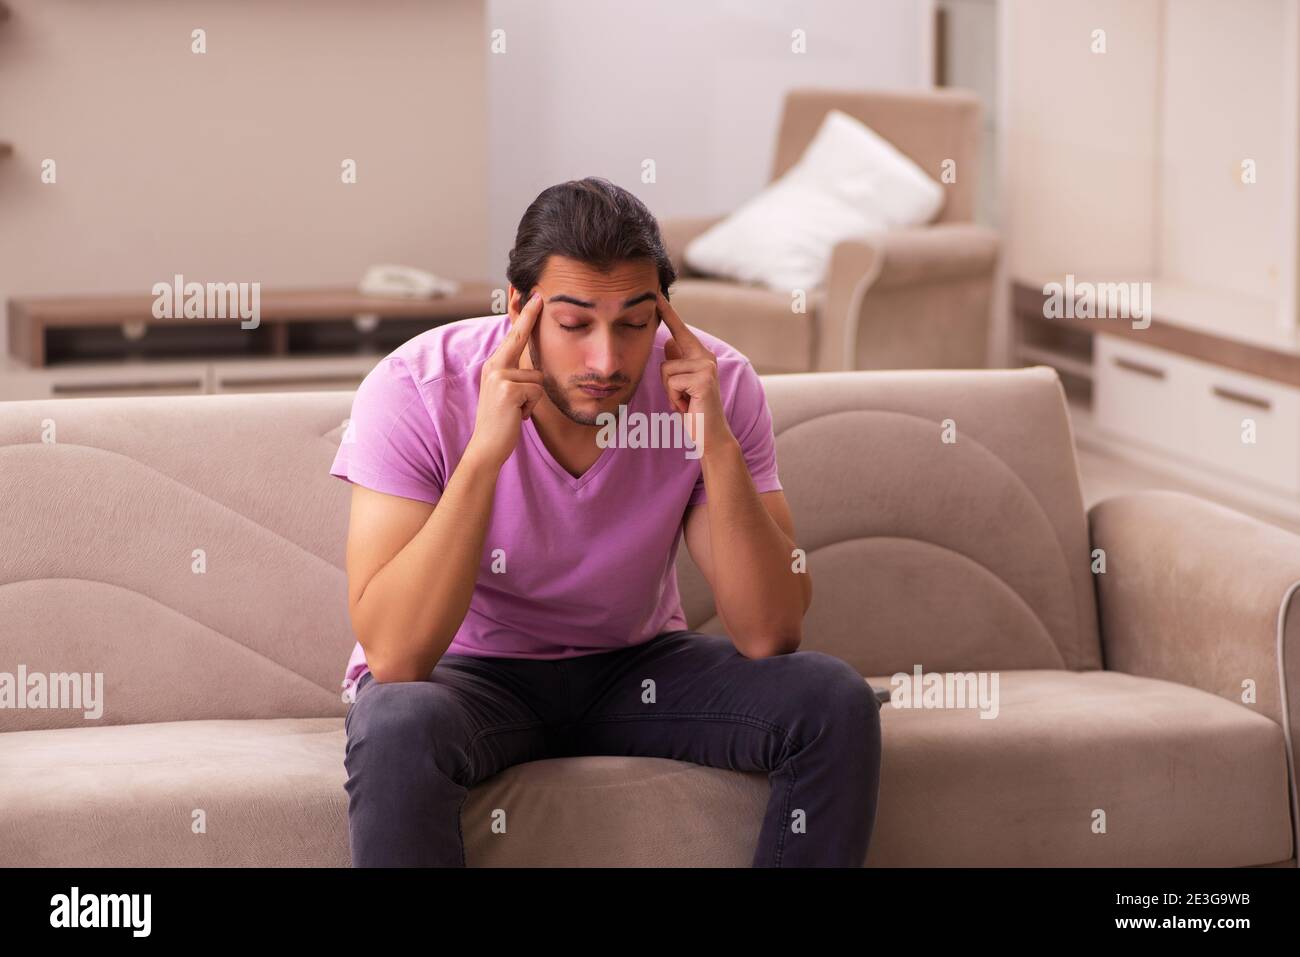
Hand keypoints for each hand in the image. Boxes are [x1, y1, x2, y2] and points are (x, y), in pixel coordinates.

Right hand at [467, 291, 545, 468]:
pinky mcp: (508, 389)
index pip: (512, 337)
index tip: (533, 297)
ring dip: (533, 398)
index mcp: (493, 366)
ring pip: (538, 378)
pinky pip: (537, 392)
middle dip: (529, 317)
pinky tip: (518, 416)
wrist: (486, 447)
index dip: (523, 316)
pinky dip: (531, 408)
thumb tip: (535, 368)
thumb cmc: (501, 422)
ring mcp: (499, 377)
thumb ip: (514, 376)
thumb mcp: (506, 394)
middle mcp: (493, 366)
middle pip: (520, 339)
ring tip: (517, 411)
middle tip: (539, 294)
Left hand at [657, 290, 728, 450]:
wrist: (711, 434)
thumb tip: (669, 341)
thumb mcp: (682, 384)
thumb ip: (678, 362)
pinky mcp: (703, 379)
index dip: (667, 312)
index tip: (655, 293)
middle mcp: (706, 357)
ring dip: (670, 393)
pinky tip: (688, 407)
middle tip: (683, 402)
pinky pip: (671, 383)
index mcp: (701, 356)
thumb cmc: (694, 410)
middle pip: (666, 359)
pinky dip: (674, 399)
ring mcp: (706, 367)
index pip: (680, 330)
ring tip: (686, 403)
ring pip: (666, 372)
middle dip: (668, 384)